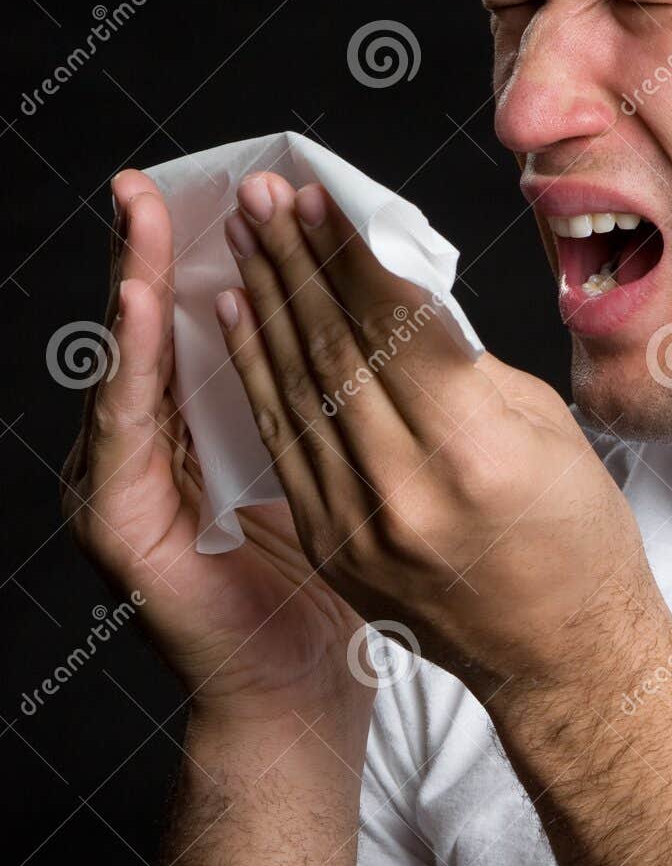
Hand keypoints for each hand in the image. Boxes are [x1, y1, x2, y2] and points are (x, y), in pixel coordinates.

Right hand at [61, 170, 363, 723]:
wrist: (297, 686)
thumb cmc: (327, 584)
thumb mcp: (330, 469)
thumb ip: (318, 398)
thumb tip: (359, 307)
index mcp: (202, 434)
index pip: (200, 327)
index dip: (212, 259)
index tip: (230, 192)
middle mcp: (153, 451)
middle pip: (151, 335)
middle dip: (159, 253)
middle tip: (155, 179)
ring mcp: (124, 484)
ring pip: (131, 366)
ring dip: (139, 287)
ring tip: (146, 216)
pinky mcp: (117, 520)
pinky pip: (125, 431)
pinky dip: (130, 363)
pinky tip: (137, 303)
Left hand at [214, 171, 658, 694]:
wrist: (562, 659)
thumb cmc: (579, 538)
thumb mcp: (546, 426)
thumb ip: (463, 363)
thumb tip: (394, 295)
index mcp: (476, 449)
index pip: (392, 323)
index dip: (348, 252)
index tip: (317, 195)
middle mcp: (408, 489)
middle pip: (334, 348)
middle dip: (295, 261)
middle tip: (265, 197)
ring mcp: (362, 527)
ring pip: (296, 391)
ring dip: (264, 305)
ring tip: (245, 237)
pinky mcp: (336, 550)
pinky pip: (284, 445)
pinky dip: (256, 377)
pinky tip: (238, 321)